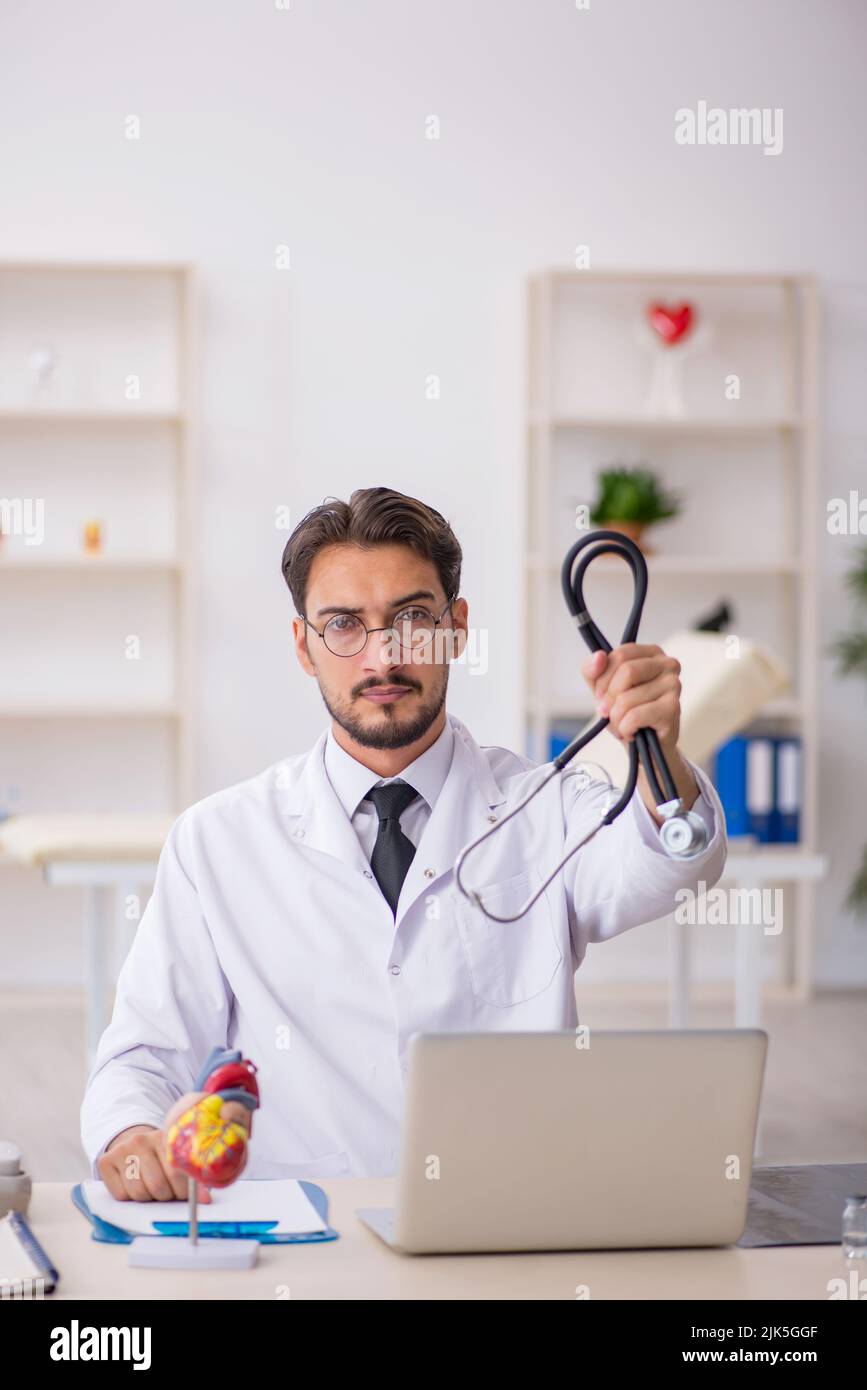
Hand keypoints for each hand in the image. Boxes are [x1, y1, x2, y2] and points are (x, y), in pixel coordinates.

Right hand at [98, 1091, 250, 1201]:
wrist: (131, 1140)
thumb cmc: (160, 1157)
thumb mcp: (175, 1159)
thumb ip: (190, 1177)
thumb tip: (205, 1201)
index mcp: (164, 1137)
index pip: (177, 1172)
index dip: (185, 1192)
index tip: (193, 1200)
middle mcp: (141, 1140)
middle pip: (157, 1186)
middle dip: (166, 1198)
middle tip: (169, 1195)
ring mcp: (122, 1150)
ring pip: (139, 1193)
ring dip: (149, 1199)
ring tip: (153, 1190)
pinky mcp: (105, 1161)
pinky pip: (121, 1195)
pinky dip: (129, 1198)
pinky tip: (134, 1186)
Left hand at [581, 642, 680, 753]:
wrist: (645, 748)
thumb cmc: (627, 713)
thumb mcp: (603, 690)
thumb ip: (593, 670)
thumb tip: (599, 656)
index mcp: (652, 653)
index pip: (621, 655)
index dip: (603, 678)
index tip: (600, 695)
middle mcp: (668, 664)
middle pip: (627, 672)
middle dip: (609, 698)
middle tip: (608, 713)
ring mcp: (674, 686)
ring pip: (627, 698)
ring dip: (616, 718)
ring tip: (622, 725)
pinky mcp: (673, 708)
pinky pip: (634, 716)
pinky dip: (625, 728)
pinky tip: (632, 732)